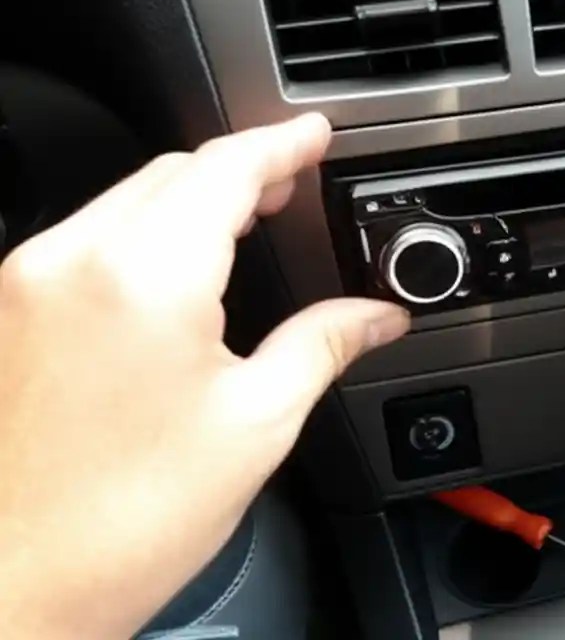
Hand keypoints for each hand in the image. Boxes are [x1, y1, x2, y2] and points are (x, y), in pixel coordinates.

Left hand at [0, 115, 409, 638]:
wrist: (18, 582)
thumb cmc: (122, 520)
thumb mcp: (257, 422)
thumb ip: (325, 343)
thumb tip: (377, 315)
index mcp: (144, 278)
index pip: (225, 169)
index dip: (282, 143)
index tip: (315, 134)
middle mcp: (73, 263)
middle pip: (174, 172)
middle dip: (243, 166)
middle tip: (298, 180)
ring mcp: (30, 284)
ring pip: (128, 196)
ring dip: (195, 194)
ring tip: (252, 215)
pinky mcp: (13, 311)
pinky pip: (92, 234)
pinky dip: (150, 227)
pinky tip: (186, 258)